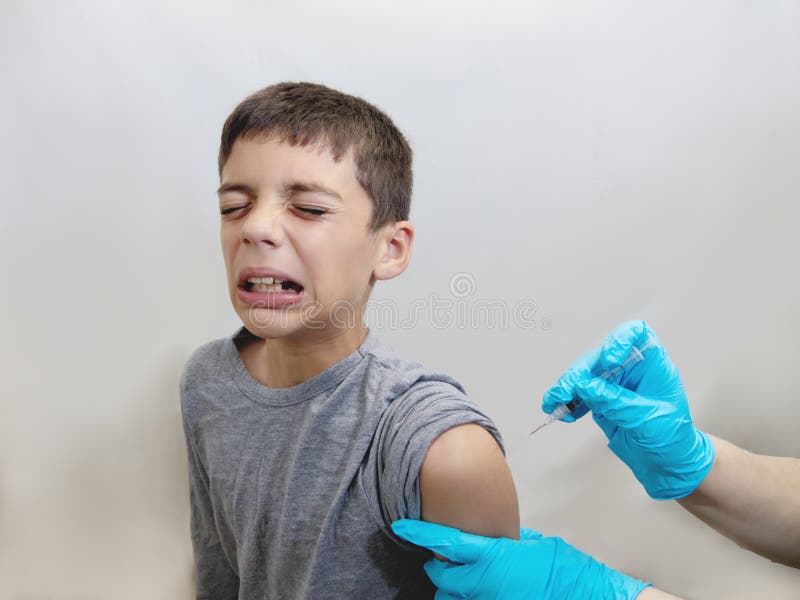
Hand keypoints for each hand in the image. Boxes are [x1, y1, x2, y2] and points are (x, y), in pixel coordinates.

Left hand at [392, 519, 649, 598]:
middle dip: (439, 567)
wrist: (588, 597)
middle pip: (441, 576)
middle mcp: (483, 583)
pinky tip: (476, 594)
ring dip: (453, 590)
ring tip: (464, 582)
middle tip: (444, 559)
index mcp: (493, 555)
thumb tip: (497, 536)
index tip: (402, 525)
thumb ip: (509, 540)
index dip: (420, 532)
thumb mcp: (535, 544)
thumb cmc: (565, 569)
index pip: (445, 541)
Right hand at [542, 320, 714, 499]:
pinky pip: (579, 394)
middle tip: (565, 392)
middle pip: (599, 357)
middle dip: (579, 373)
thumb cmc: (672, 440)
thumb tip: (585, 386)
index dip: (619, 340)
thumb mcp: (647, 421)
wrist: (668, 465)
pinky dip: (567, 402)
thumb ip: (616, 402)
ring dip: (566, 387)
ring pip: (584, 375)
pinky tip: (561, 412)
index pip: (636, 334)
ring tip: (553, 403)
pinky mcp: (600, 400)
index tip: (609, 361)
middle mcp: (631, 370)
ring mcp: (614, 385)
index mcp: (653, 366)